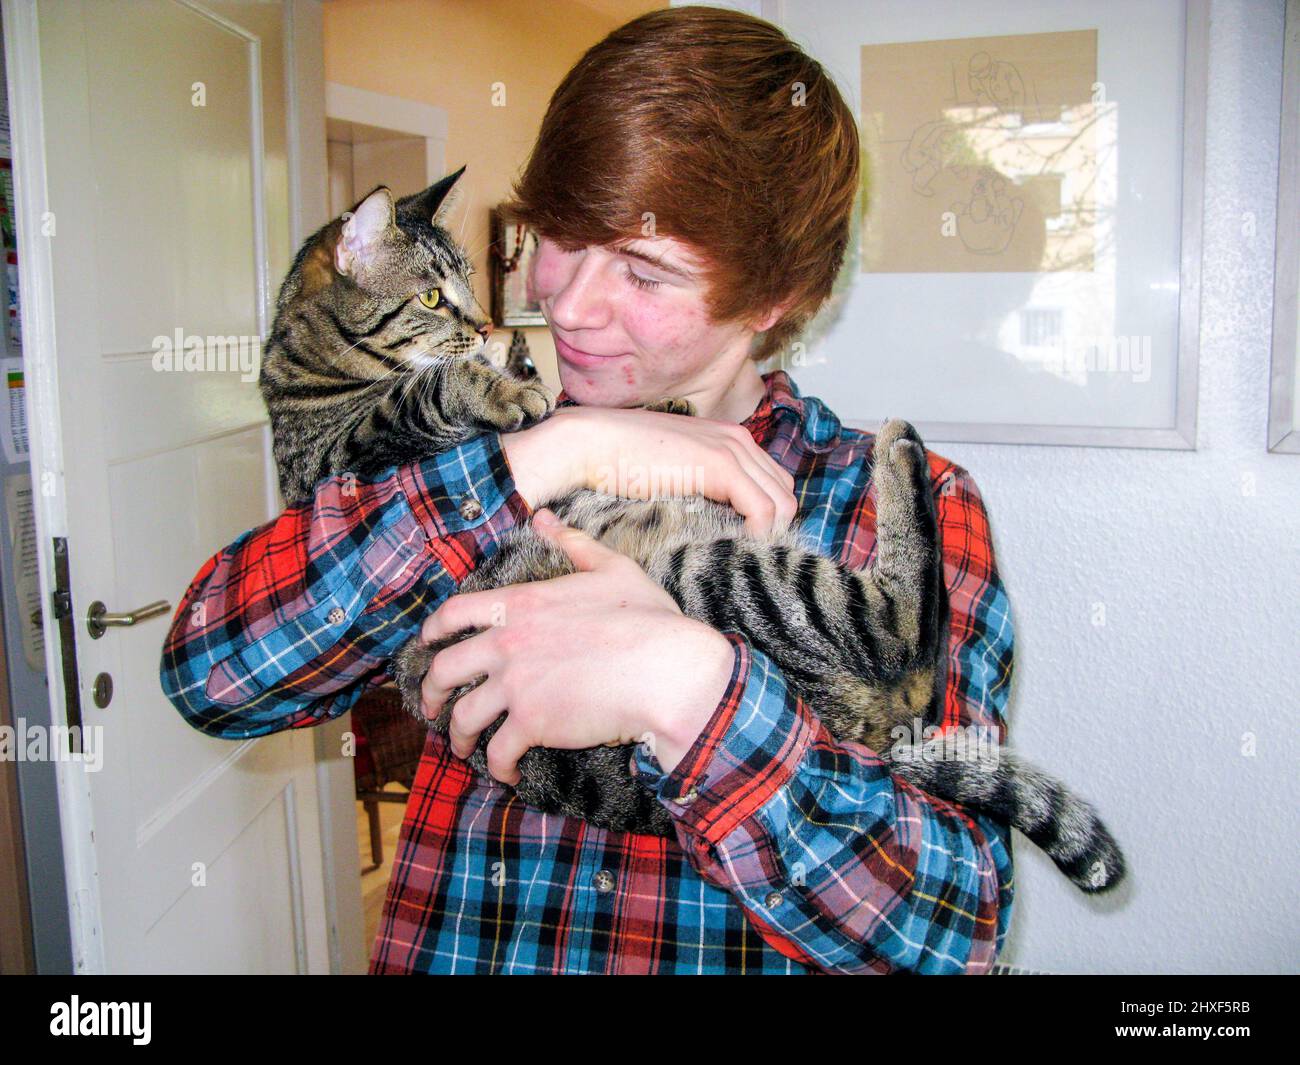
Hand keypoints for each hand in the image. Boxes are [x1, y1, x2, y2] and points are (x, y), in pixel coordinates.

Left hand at [416, 509, 735, 783]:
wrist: (666, 670)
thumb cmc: (648, 619)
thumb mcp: (612, 569)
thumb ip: (574, 545)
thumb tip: (545, 518)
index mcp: (522, 603)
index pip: (455, 613)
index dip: (433, 631)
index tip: (427, 645)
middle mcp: (508, 642)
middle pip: (445, 668)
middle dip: (430, 691)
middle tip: (431, 706)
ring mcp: (516, 684)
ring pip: (463, 716)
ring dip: (458, 736)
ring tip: (464, 748)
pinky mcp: (532, 723)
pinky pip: (498, 752)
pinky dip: (497, 767)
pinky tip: (506, 773)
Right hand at [500, 404, 796, 535]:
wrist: (590, 443)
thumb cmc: (619, 464)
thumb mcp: (672, 473)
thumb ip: (698, 487)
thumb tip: (714, 523)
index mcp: (728, 438)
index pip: (773, 482)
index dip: (768, 517)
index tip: (748, 545)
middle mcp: (737, 438)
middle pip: (784, 492)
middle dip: (774, 527)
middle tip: (748, 556)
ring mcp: (731, 448)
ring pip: (781, 503)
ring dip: (768, 535)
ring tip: (741, 557)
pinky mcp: (721, 464)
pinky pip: (762, 509)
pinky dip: (758, 534)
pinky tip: (735, 548)